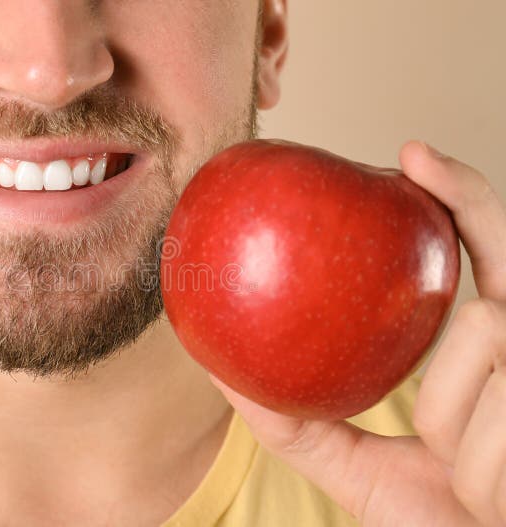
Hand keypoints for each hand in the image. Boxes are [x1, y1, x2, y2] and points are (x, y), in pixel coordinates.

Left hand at [211, 141, 505, 526]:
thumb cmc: (428, 516)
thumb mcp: (345, 462)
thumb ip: (289, 419)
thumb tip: (216, 369)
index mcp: (492, 348)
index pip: (489, 250)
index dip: (459, 196)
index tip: (407, 152)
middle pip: (497, 277)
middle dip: (455, 283)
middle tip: (414, 184)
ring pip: (486, 329)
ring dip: (447, 422)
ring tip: (457, 467)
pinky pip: (496, 417)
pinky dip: (474, 468)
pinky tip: (486, 495)